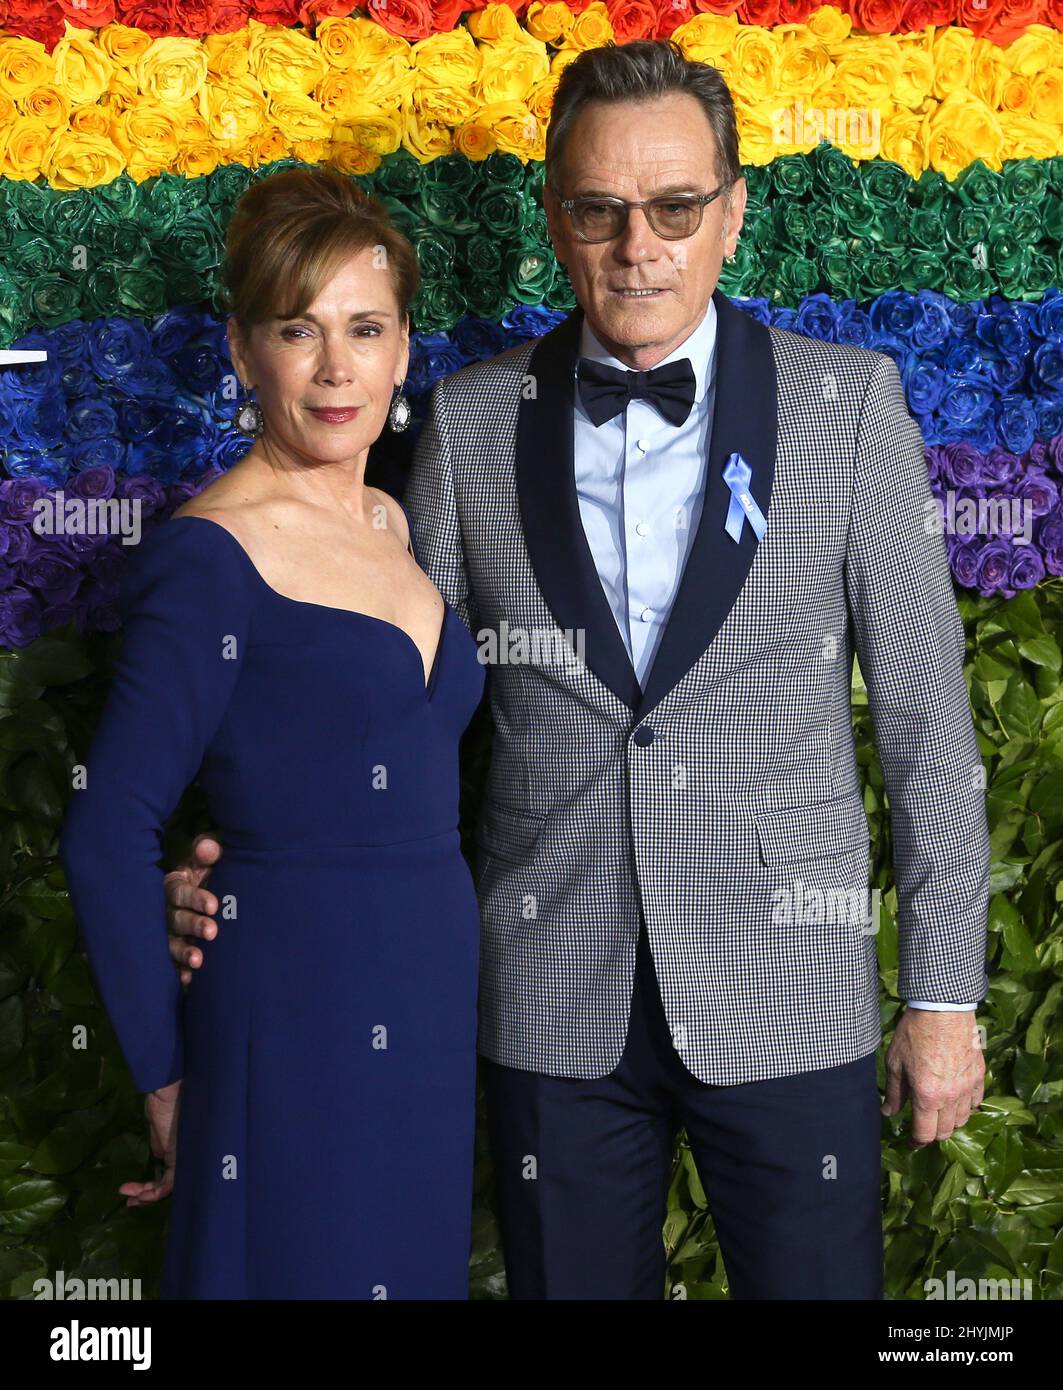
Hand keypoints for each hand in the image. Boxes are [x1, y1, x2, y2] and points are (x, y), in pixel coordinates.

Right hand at [119, 1080, 180, 1205]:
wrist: (166, 1091)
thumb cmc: (162, 1104)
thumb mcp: (159, 1128)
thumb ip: (160, 1145)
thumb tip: (158, 1157)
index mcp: (180, 1148)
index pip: (170, 1174)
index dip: (152, 1186)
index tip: (131, 1189)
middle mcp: (185, 1155)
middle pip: (170, 1184)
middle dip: (149, 1196)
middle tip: (130, 1201)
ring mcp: (184, 1157)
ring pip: (169, 1188)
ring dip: (148, 1197)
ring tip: (130, 1200)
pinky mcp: (180, 1158)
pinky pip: (169, 1184)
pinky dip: (152, 1193)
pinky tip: (137, 1194)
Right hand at [165, 833, 222, 984]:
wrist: (221, 888)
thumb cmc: (215, 867)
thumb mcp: (213, 853)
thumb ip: (210, 849)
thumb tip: (208, 848)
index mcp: (174, 884)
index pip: (179, 891)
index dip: (194, 898)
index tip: (214, 905)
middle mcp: (167, 909)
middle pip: (174, 919)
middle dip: (192, 925)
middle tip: (212, 931)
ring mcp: (170, 932)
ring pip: (171, 943)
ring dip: (183, 952)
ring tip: (199, 961)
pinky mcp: (176, 949)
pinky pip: (173, 963)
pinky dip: (180, 971)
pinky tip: (189, 980)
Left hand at [882, 1009, 984, 1146]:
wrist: (942, 1009)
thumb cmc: (914, 1033)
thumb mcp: (895, 1062)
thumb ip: (894, 1092)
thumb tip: (888, 1112)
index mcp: (927, 1097)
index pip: (925, 1134)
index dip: (916, 1143)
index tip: (911, 1143)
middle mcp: (950, 1098)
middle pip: (945, 1131)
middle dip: (932, 1133)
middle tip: (922, 1126)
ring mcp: (968, 1087)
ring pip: (963, 1119)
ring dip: (950, 1121)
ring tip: (939, 1113)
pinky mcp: (979, 1076)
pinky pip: (976, 1102)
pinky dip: (967, 1106)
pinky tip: (957, 1099)